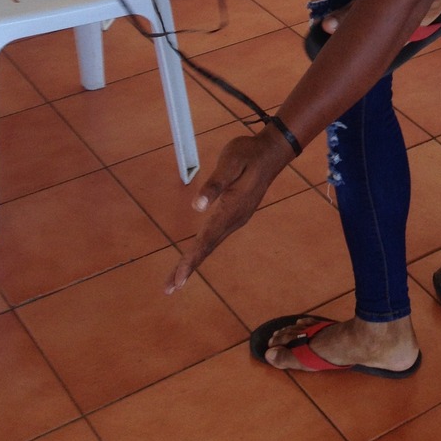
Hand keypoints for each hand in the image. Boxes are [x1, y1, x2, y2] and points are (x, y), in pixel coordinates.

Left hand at [165, 129, 289, 290]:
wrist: (271, 152)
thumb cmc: (248, 153)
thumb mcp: (230, 161)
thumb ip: (215, 184)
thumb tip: (197, 207)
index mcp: (232, 208)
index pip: (207, 239)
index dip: (191, 260)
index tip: (178, 279)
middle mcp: (234, 219)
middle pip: (207, 248)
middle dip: (187, 268)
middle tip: (169, 288)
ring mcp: (236, 219)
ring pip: (211, 244)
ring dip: (194, 261)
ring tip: (177, 278)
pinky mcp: (235, 215)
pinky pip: (215, 237)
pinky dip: (202, 249)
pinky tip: (195, 255)